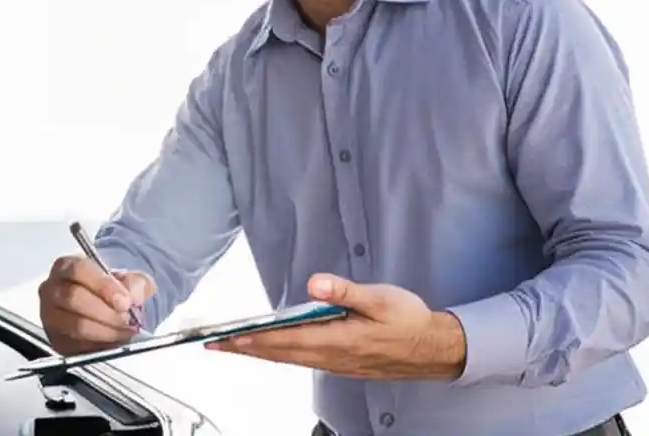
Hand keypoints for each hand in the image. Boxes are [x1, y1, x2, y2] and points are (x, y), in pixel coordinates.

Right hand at [38, 255, 155, 355]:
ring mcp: (49, 316)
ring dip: (105, 331)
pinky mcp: (55, 340)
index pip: (79, 270)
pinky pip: (76, 346)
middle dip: (105, 312)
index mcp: (66, 266)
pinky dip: (99, 346)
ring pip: (75, 325)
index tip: (124, 301)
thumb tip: (134, 296)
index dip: (103, 286)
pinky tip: (114, 342)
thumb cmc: (111, 291)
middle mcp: (51, 289)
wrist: (104, 311)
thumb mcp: (128, 280)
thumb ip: (135, 283)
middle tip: (127, 320)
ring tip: (124, 331)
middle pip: (73, 298)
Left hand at [206, 273, 465, 379]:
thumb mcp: (381, 298)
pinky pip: (301, 361)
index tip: (230, 337)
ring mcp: (335, 363)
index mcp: (340, 338)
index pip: (288, 339)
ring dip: (259, 353)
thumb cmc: (409, 320)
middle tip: (215, 344)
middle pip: (280, 354)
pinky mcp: (340, 364)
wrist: (434, 349)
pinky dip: (279, 356)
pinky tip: (270, 350)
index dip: (256, 339)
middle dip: (245, 349)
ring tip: (233, 346)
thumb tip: (316, 284)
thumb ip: (346, 291)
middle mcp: (333, 355)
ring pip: (289, 359)